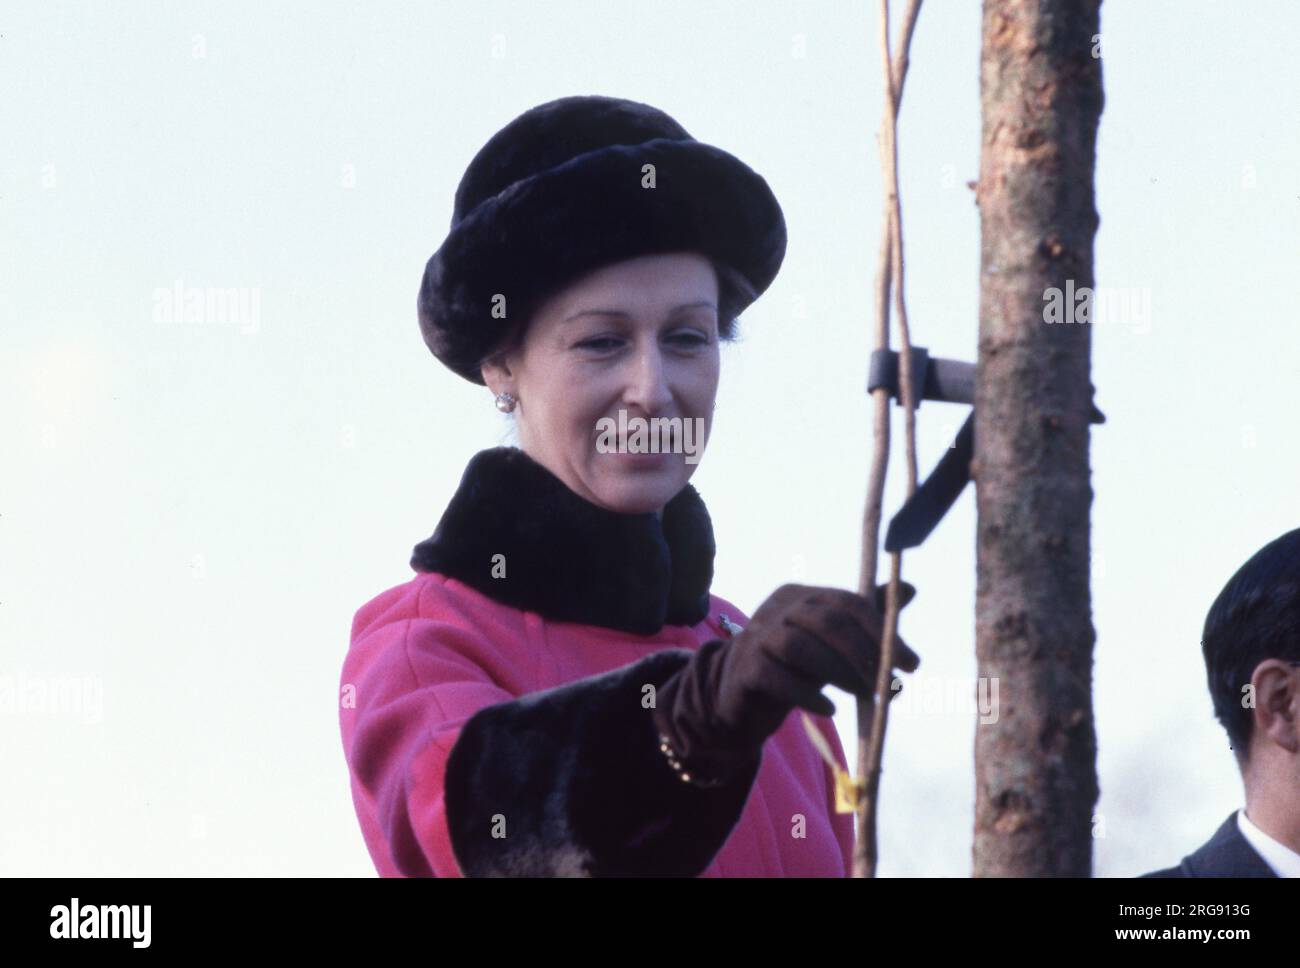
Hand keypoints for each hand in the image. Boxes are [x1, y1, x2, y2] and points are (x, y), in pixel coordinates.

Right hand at [652, 581, 919, 781]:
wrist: (738, 695)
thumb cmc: (792, 665)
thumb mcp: (830, 641)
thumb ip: (865, 617)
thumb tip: (910, 589)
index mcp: (801, 595)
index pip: (847, 602)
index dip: (882, 632)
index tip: (911, 664)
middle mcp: (777, 608)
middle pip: (826, 622)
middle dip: (864, 653)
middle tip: (888, 683)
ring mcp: (756, 636)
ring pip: (801, 647)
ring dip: (840, 673)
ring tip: (865, 695)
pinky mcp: (744, 668)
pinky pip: (777, 678)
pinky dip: (806, 694)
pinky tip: (829, 710)